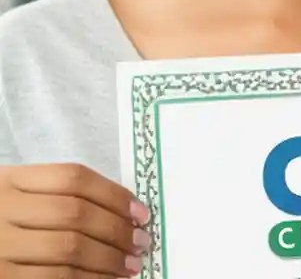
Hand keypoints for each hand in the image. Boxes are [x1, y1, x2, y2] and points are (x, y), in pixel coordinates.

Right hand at [0, 163, 150, 276]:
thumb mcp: (11, 198)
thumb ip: (52, 198)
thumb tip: (122, 213)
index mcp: (6, 181)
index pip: (73, 178)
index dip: (114, 194)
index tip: (141, 212)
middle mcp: (0, 209)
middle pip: (75, 214)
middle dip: (117, 230)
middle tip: (142, 243)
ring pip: (68, 250)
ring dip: (108, 260)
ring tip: (130, 267)